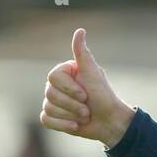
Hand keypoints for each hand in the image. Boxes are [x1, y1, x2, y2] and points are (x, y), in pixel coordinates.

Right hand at [39, 28, 134, 147]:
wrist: (111, 122)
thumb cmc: (104, 96)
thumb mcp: (93, 73)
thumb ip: (83, 54)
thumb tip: (80, 30)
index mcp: (64, 73)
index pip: (53, 77)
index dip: (70, 89)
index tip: (85, 94)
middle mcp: (56, 86)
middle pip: (50, 94)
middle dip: (73, 105)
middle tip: (88, 108)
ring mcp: (53, 101)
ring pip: (48, 108)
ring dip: (71, 115)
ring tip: (85, 116)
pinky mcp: (53, 117)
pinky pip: (46, 120)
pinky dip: (62, 125)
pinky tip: (76, 125)